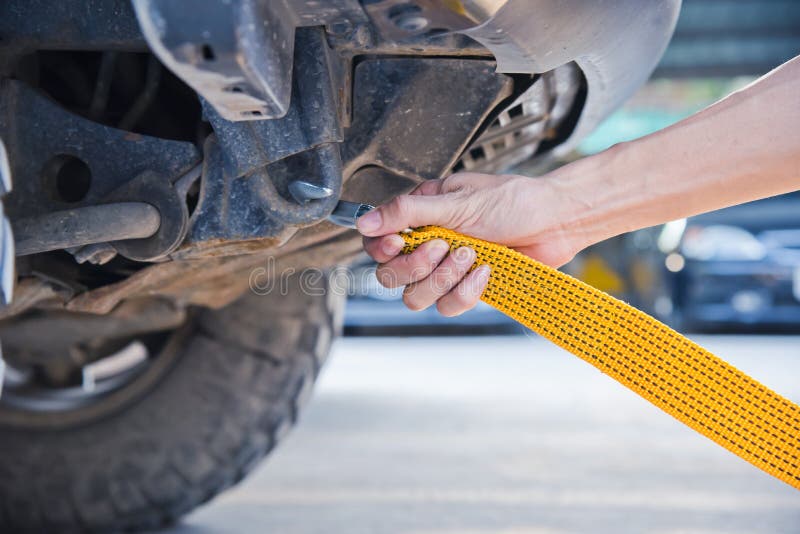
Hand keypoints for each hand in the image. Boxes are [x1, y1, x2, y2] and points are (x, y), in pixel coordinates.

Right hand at [357, 172, 582, 315]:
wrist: (556, 223)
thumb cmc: (514, 201)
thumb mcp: (456, 201)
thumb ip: (406, 212)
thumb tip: (365, 222)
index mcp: (421, 216)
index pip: (379, 241)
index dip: (382, 249)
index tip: (397, 243)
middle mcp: (429, 244)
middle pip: (392, 275)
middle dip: (417, 265)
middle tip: (444, 246)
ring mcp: (448, 270)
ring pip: (417, 297)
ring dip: (443, 278)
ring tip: (471, 255)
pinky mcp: (468, 290)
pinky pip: (449, 306)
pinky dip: (466, 291)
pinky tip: (485, 271)